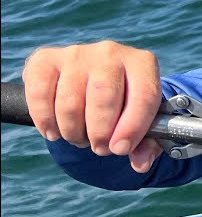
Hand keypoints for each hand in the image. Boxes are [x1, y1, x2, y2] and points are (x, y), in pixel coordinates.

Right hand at [23, 41, 163, 172]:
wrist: (94, 82)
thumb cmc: (124, 105)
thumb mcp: (143, 121)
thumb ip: (147, 144)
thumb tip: (140, 163)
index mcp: (142, 63)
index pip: (143, 96)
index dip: (132, 128)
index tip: (120, 150)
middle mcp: (110, 52)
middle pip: (104, 97)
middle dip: (100, 133)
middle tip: (99, 148)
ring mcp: (76, 53)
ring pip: (70, 101)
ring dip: (73, 131)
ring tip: (79, 138)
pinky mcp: (45, 59)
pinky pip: (39, 94)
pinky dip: (45, 120)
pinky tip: (54, 131)